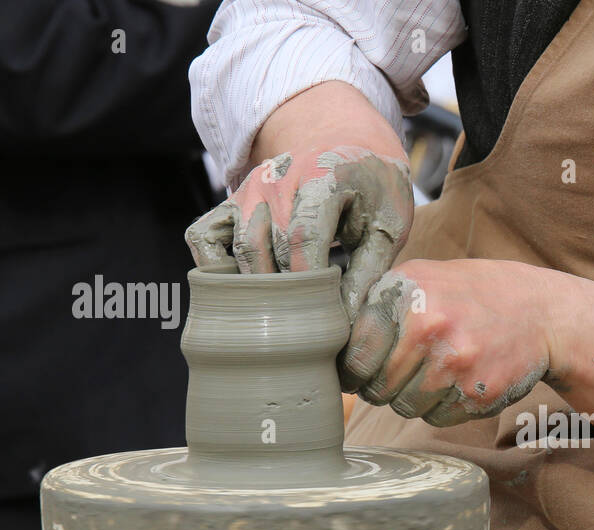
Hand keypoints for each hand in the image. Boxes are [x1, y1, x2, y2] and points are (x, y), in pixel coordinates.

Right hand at [185, 144, 413, 313]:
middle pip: (268, 248)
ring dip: (260, 287)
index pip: (303, 236)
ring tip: (287, 313)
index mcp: (320, 176)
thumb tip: (347, 320)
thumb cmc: (373, 189)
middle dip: (289, 292)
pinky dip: (214, 268)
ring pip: (240, 248)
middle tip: (311, 322)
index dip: (310, 280)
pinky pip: (204, 237)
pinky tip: (244, 293)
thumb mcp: (389, 224)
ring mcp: (249, 190)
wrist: (348, 144)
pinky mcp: (231, 201)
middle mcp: (276, 179)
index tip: (326, 313)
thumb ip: (371, 270)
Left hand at [343, 259, 555, 425]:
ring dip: (412, 397)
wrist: (539, 313)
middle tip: (404, 369)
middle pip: (375, 388)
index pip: (354, 355)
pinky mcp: (477, 396)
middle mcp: (430, 329)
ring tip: (435, 371)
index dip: (354, 368)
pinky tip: (459, 380)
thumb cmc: (469, 295)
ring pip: (403, 407)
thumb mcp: (421, 278)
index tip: (362, 367)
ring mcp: (456, 366)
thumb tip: (320, 342)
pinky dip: (441, 407)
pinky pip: (435, 419)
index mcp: (407, 296)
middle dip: (383, 384)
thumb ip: (374, 303)